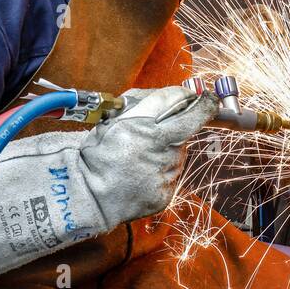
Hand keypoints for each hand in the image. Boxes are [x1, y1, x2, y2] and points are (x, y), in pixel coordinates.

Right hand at [0, 86, 217, 281]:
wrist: (84, 193)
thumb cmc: (97, 152)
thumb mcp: (116, 119)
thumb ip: (148, 105)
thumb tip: (181, 94)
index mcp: (143, 128)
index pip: (184, 107)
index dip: (199, 101)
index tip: (205, 98)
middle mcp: (156, 151)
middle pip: (188, 128)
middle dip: (189, 119)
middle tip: (187, 116)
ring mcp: (162, 175)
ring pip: (179, 153)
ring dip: (169, 149)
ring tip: (142, 155)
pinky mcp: (164, 194)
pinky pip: (172, 175)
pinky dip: (162, 171)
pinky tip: (142, 172)